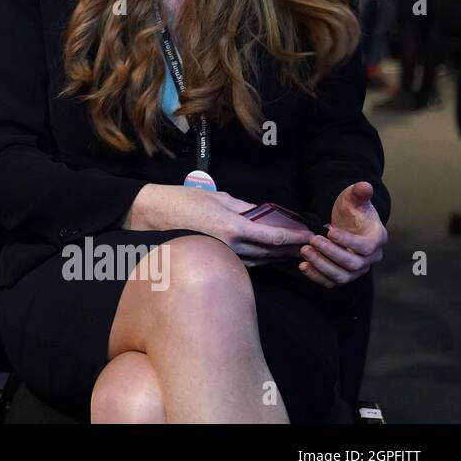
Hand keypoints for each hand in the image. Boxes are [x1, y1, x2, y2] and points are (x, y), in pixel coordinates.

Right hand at [126, 183, 312, 266]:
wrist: (151, 214)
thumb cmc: (182, 200)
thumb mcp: (217, 197)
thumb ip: (243, 207)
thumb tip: (262, 214)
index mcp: (234, 227)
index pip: (273, 237)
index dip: (294, 237)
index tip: (309, 235)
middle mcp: (231, 247)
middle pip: (269, 253)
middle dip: (289, 250)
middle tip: (307, 246)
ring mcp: (221, 256)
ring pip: (257, 261)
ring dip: (274, 257)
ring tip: (290, 252)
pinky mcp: (213, 260)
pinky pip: (242, 263)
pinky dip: (256, 259)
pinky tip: (263, 256)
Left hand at [298, 181, 386, 287]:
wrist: (346, 225)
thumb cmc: (351, 212)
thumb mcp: (353, 199)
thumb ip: (359, 193)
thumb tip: (365, 186)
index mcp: (376, 240)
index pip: (365, 246)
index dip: (348, 241)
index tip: (329, 231)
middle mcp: (369, 259)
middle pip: (353, 264)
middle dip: (331, 253)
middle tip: (312, 240)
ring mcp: (356, 270)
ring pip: (342, 276)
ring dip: (322, 265)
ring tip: (305, 251)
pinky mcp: (342, 276)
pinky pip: (331, 282)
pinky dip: (317, 276)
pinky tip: (303, 266)